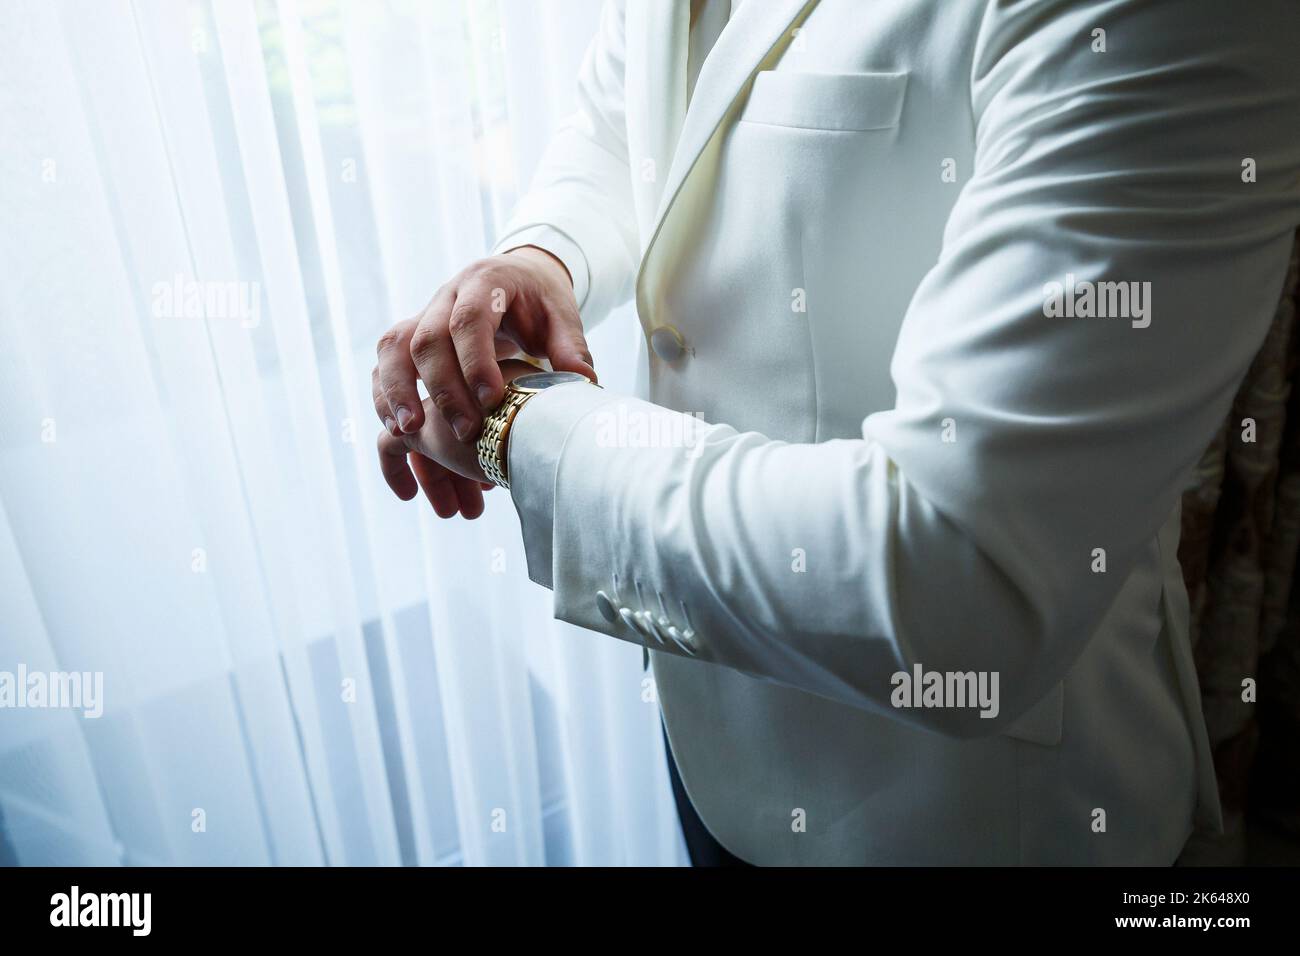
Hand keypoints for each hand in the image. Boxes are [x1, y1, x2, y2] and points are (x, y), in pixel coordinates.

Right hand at [372, 245, 594, 443]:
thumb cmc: (541, 302)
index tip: (490, 400)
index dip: (476, 360)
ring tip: (408, 432)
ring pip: (395, 347)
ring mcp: (424, 313)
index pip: (470, 318)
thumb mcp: (562, 316)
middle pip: (428, 338)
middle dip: (443, 388)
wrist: (517, 279)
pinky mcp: (411, 334)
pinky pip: (386, 360)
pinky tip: (396, 427)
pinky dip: (385, 392)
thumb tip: (584, 382)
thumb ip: (570, 346)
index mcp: (487, 283)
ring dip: (398, 390)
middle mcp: (447, 294)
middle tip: (465, 432)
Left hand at [376, 360, 538, 517]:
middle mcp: (465, 383)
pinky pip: (390, 444)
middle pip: (452, 431)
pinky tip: (407, 495)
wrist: (541, 427)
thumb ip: (540, 435)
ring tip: (455, 512)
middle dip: (461, 473)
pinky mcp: (413, 423)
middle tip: (475, 506)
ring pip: (426, 442)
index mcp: (502, 377)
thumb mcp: (554, 428)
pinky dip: (396, 470)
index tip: (495, 481)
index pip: (480, 414)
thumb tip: (539, 460)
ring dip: (439, 480)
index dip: (484, 450)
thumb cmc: (562, 433)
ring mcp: (438, 401)